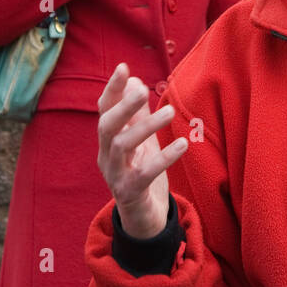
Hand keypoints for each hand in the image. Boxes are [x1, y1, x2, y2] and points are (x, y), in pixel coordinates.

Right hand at [96, 64, 187, 237]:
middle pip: (106, 126)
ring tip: (169, 111)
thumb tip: (134, 80)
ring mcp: (115, 176)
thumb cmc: (140, 173)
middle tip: (143, 90)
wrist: (142, 218)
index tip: (124, 68)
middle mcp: (106, 156)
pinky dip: (163, 158)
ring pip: (122, 146)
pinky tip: (182, 145)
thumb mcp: (139, 141)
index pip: (104, 110)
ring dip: (145, 126)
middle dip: (123, 106)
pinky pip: (144, 174)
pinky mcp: (130, 194)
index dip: (112, 89)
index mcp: (107, 141)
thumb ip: (136, 115)